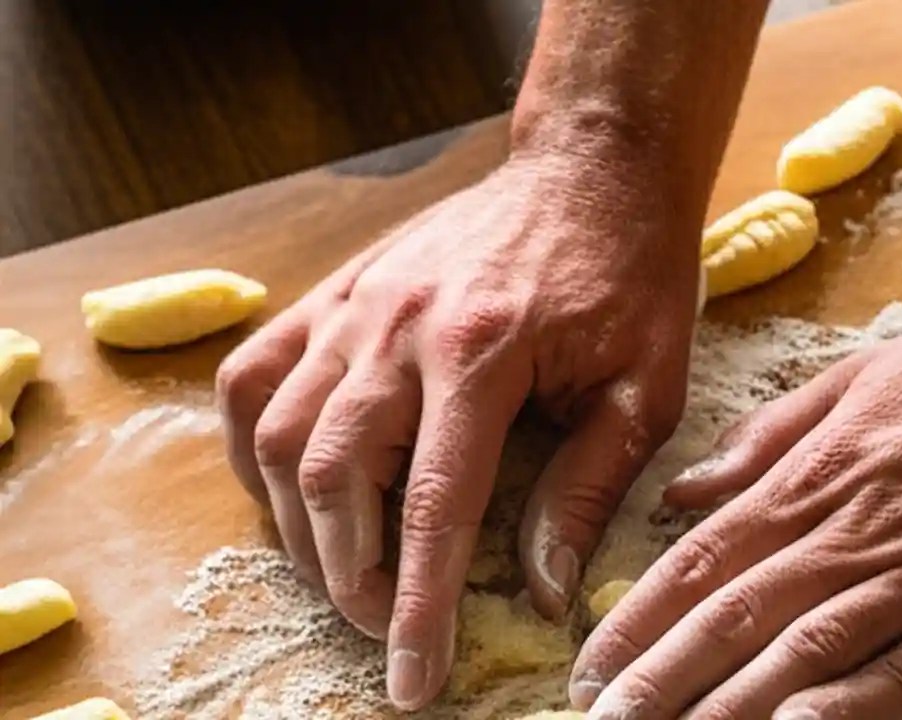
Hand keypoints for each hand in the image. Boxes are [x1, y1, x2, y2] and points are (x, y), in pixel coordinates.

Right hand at [215, 149, 700, 709]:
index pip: (433, 506)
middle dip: (350, 577)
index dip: (417, 605)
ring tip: (346, 572)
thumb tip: (540, 591)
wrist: (590, 170)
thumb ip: (586, 488)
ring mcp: (354, 304)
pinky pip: (254, 377)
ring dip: (298, 525)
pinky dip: (254, 447)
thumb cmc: (630, 275)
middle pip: (331, 477)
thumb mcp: (643, 387)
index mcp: (482, 351)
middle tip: (387, 628)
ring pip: (276, 434)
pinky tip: (290, 490)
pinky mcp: (336, 293)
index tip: (414, 680)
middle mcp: (397, 326)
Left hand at [570, 296, 901, 718]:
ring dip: (730, 704)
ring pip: (806, 652)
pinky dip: (849, 707)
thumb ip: (765, 439)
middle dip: (659, 676)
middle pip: (735, 614)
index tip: (591, 662)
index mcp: (820, 473)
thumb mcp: (858, 376)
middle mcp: (859, 530)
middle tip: (601, 719)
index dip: (639, 617)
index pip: (703, 559)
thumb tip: (684, 490)